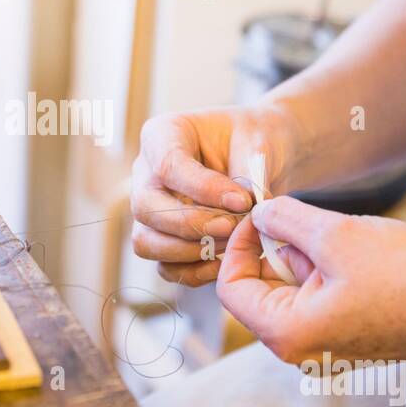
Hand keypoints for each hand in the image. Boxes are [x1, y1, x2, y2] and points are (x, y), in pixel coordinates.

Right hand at [130, 105, 301, 286]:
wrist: (259, 157)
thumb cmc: (253, 140)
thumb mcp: (257, 142)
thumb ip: (248, 174)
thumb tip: (244, 209)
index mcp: (162, 135)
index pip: (167, 165)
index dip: (202, 189)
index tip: (241, 201)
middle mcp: (145, 173)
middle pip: (145, 207)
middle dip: (191, 224)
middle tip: (232, 227)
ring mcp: (150, 210)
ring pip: (146, 242)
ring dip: (189, 251)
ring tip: (231, 244)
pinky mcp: (163, 240)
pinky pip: (165, 267)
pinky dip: (193, 271)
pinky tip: (225, 262)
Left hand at [217, 196, 405, 364]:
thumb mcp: (337, 235)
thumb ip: (287, 220)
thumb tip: (259, 212)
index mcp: (288, 333)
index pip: (232, 288)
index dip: (238, 246)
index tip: (259, 215)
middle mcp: (300, 348)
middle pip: (259, 288)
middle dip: (273, 247)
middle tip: (297, 213)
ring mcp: (325, 343)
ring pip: (291, 288)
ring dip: (304, 255)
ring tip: (340, 235)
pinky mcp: (348, 333)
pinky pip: (318, 295)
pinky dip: (325, 268)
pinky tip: (355, 250)